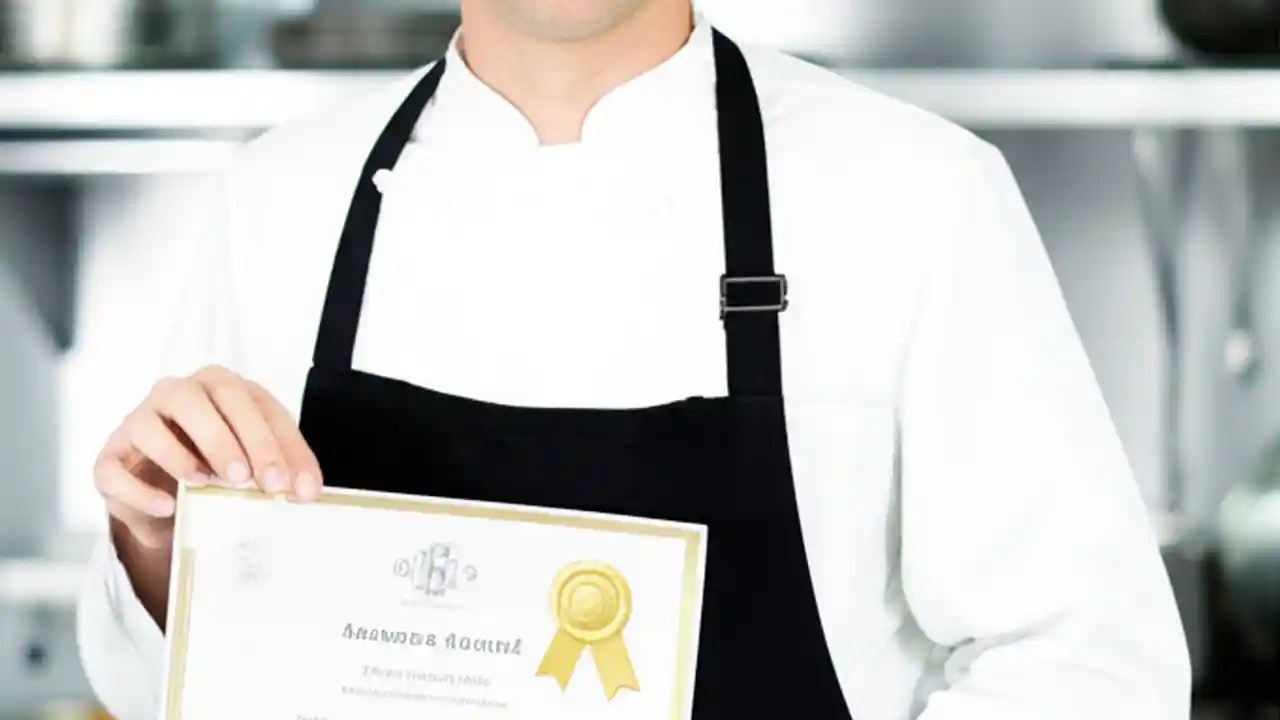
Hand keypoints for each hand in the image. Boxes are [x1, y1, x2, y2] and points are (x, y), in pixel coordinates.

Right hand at [95, 365, 323, 549]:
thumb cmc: (219, 466)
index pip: (252, 403)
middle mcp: (178, 394)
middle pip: (200, 400)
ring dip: (181, 455)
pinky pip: (115, 468)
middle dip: (228, 439)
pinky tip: (168, 506)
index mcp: (222, 388)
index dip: (274, 443)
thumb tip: (308, 491)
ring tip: (208, 484)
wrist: (167, 495)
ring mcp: (138, 422)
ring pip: (150, 423)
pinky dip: (141, 490)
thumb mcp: (256, 463)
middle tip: (249, 479)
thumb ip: (283, 469)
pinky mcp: (110, 457)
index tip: (291, 485)